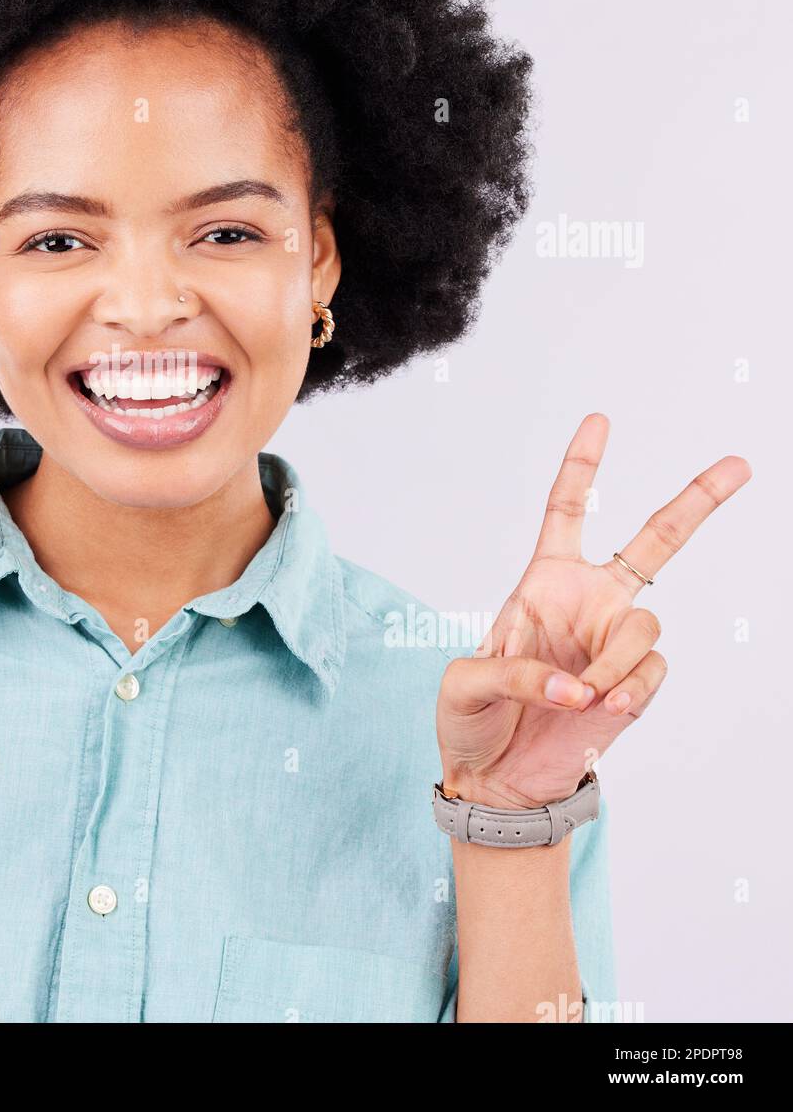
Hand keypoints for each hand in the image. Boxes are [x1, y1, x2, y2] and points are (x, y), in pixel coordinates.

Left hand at [436, 413, 750, 808]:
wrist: (494, 780)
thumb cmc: (468, 721)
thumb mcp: (463, 685)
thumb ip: (511, 674)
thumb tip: (574, 687)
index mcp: (542, 583)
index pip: (567, 512)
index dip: (583, 467)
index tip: (600, 420)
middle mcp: (588, 603)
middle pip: (655, 543)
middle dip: (696, 502)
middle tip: (738, 465)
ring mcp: (614, 645)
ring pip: (646, 626)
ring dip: (614, 662)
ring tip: (581, 698)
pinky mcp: (633, 688)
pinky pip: (652, 674)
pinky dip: (630, 690)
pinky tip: (601, 710)